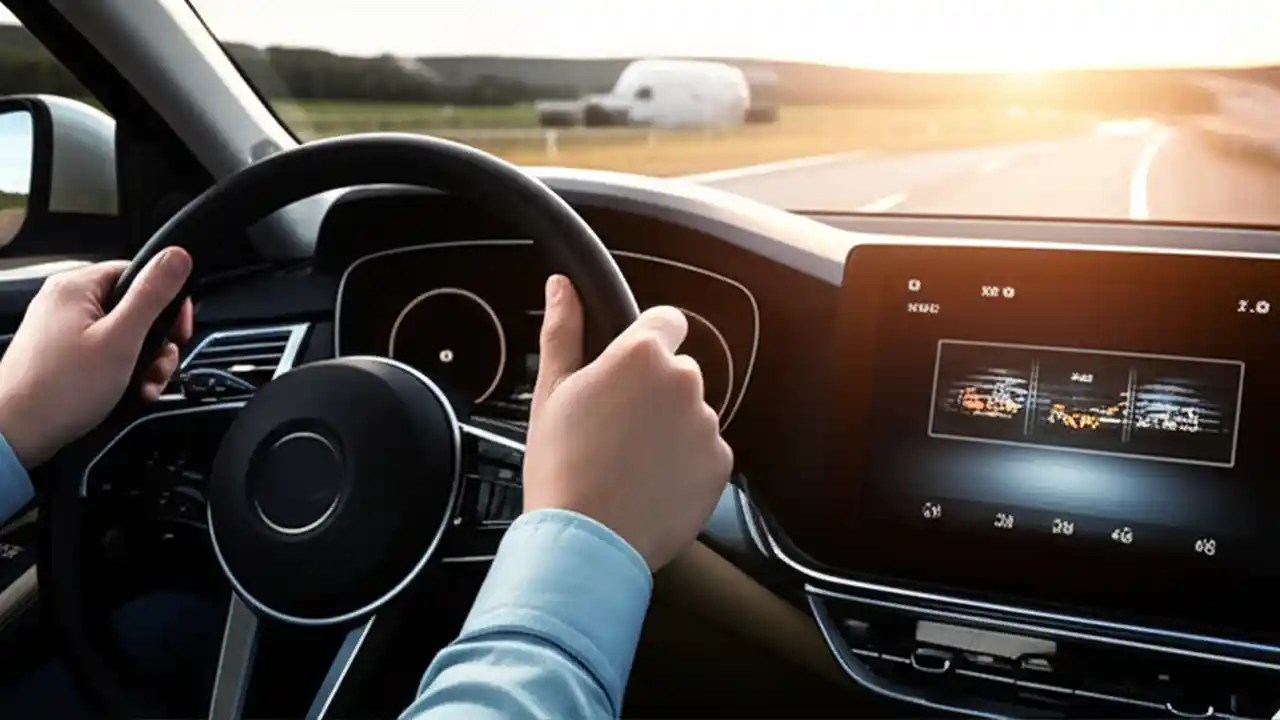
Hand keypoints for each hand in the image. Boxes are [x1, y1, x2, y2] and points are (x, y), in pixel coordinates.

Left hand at [0, 249, 193, 466]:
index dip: (167, 302)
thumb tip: (177, 255)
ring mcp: (61, 329)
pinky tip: (130, 391)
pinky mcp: (61, 354)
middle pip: (134, 308)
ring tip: (145, 385)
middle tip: (161, 365)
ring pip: (123, 334)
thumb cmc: (61, 389)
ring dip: (144, 361)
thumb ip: (152, 295)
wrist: (15, 433)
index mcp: (77, 287)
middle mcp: (66, 302)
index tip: (178, 330)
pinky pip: (105, 352)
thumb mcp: (121, 339)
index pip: (137, 274)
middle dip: (157, 341)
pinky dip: (123, 370)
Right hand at [523, 275, 733, 570]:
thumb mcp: (552, 391)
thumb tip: (561, 287)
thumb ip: (563, 330)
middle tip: (614, 428)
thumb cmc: (562, 466)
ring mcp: (706, 425)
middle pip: (677, 372)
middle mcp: (685, 383)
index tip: (627, 371)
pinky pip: (704, 453)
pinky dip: (684, 465)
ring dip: (669, 430)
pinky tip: (649, 484)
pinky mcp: (720, 465)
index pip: (667, 321)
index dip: (646, 342)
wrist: (586, 541)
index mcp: (642, 356)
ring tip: (628, 463)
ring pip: (690, 414)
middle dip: (653, 392)